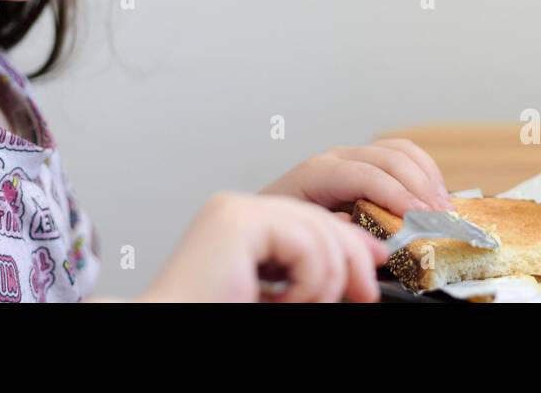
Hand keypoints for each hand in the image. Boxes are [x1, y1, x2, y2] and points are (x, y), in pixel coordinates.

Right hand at [138, 191, 389, 301]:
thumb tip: (370, 252)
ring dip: (324, 282)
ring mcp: (236, 211)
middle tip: (364, 297)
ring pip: (321, 232)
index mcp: (246, 225)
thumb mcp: (286, 290)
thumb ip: (317, 267)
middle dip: (352, 262)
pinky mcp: (238, 221)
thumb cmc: (220, 313)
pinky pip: (307, 243)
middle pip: (322, 220)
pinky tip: (282, 301)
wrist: (169, 332)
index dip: (351, 245)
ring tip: (298, 304)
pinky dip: (310, 282)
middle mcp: (239, 210)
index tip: (371, 276)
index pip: (314, 220)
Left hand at [258, 138, 453, 219]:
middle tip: (440, 217)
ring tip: (443, 208)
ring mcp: (349, 156)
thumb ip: (332, 227)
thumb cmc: (283, 230)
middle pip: (388, 157)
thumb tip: (362, 223)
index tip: (421, 218)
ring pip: (399, 150)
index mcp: (316, 174)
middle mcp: (334, 158)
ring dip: (426, 176)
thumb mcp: (300, 233)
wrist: (266, 222)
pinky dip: (423, 170)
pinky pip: (400, 154)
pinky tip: (434, 194)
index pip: (365, 175)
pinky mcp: (363, 163)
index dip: (396, 194)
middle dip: (419, 186)